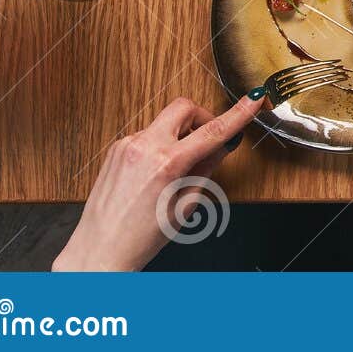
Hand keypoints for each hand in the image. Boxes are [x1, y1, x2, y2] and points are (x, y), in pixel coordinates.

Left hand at [53, 93, 264, 270]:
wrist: (100, 251)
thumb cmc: (141, 238)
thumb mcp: (185, 206)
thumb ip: (205, 169)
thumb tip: (220, 146)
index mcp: (166, 164)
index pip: (212, 131)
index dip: (238, 113)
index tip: (253, 100)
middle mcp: (143, 147)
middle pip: (183, 107)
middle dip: (201, 117)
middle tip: (208, 138)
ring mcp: (126, 145)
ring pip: (165, 121)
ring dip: (179, 134)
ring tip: (177, 168)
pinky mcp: (116, 149)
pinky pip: (147, 134)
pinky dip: (160, 145)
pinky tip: (157, 171)